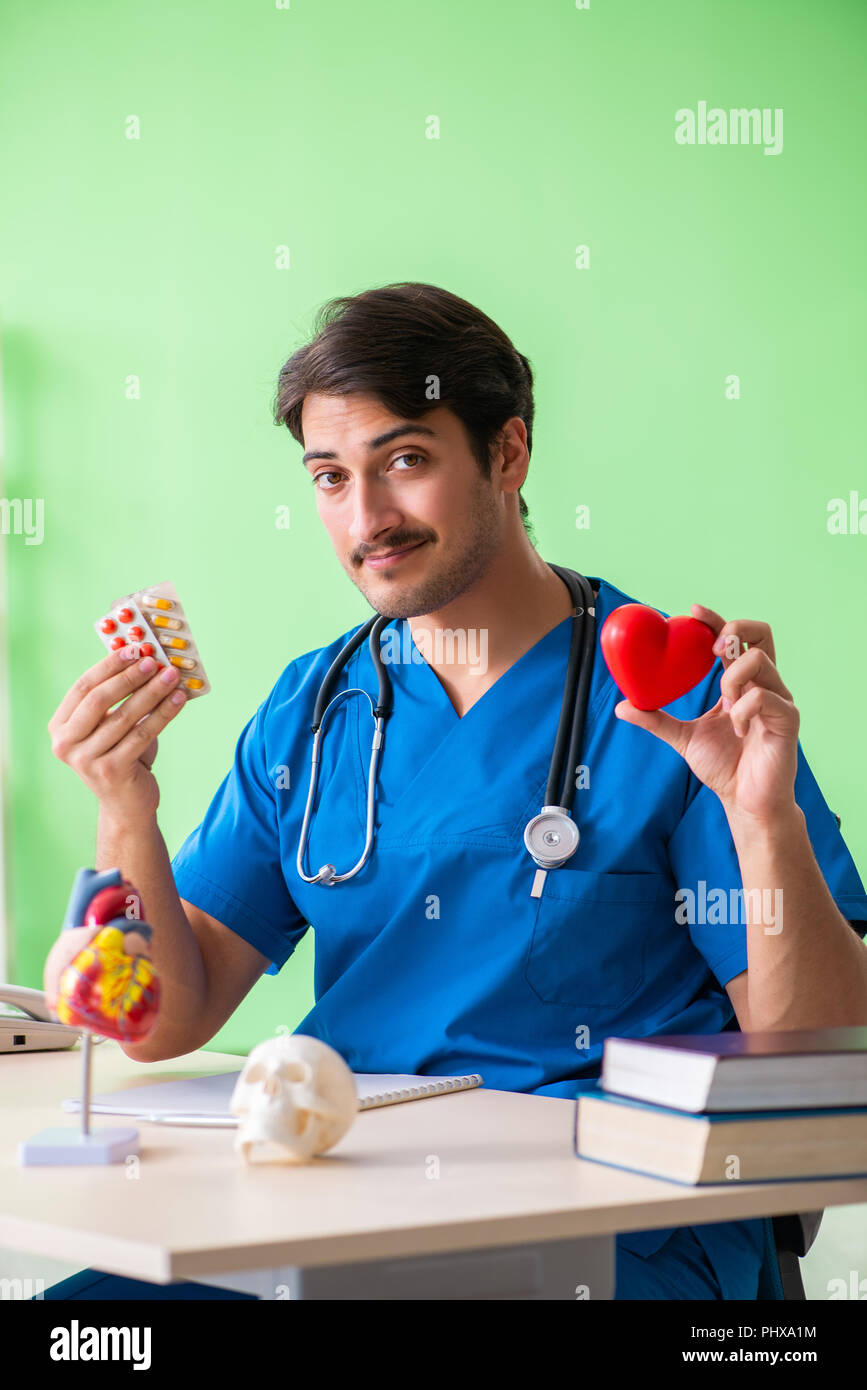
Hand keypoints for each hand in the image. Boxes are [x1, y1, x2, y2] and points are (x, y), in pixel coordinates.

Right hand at [48, 647, 186, 820]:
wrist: (126, 804)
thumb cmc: (121, 755)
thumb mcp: (111, 725)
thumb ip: (118, 697)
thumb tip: (143, 656)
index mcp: (60, 727)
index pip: (83, 687)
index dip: (109, 666)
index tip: (134, 648)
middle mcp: (66, 745)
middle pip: (99, 700)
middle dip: (130, 677)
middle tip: (154, 661)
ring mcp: (86, 761)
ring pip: (125, 717)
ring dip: (152, 692)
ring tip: (172, 676)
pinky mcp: (112, 771)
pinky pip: (142, 734)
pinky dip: (163, 713)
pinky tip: (179, 699)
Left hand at [613, 604, 799, 825]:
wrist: (745, 802)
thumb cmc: (724, 767)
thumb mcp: (683, 738)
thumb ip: (656, 720)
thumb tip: (622, 706)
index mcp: (741, 683)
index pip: (735, 639)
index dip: (716, 620)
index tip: (693, 611)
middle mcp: (763, 685)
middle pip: (762, 634)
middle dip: (734, 630)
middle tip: (713, 650)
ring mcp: (778, 700)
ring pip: (759, 661)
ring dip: (731, 679)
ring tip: (725, 706)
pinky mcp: (787, 719)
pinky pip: (763, 697)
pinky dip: (743, 710)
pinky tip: (737, 730)